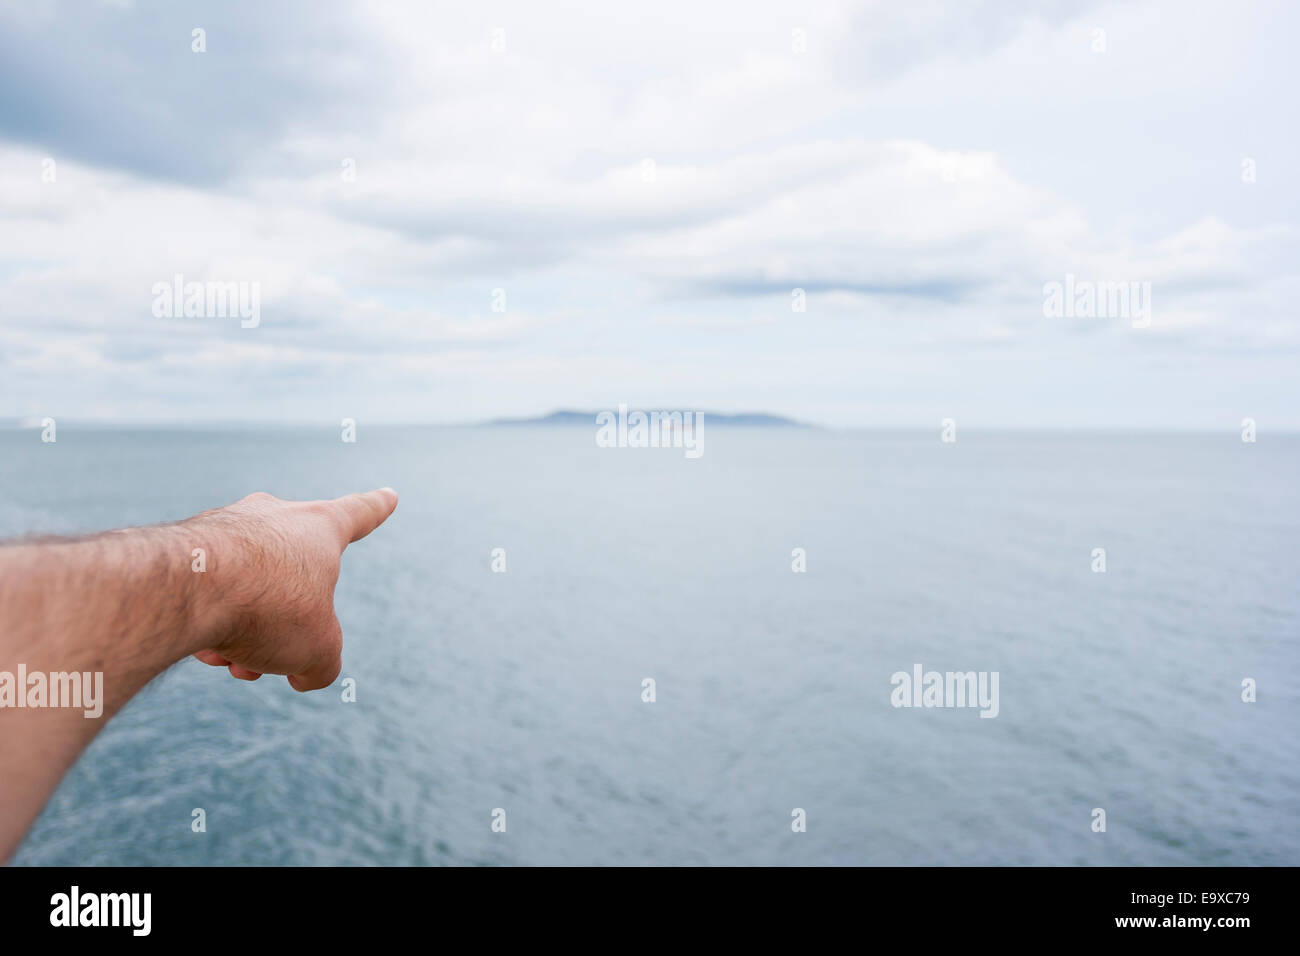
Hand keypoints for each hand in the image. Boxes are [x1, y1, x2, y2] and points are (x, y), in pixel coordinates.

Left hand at [189, 489, 397, 690]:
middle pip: (293, 572)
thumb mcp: (317, 650)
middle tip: (278, 655)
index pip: (359, 514)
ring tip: (234, 661)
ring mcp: (226, 526)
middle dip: (288, 618)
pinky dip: (211, 621)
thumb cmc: (268, 607)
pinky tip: (202, 648)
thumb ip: (321, 663)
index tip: (388, 495)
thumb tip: (304, 673)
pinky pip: (209, 590)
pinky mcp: (185, 546)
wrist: (185, 590)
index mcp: (319, 527)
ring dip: (246, 630)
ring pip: (247, 588)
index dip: (377, 508)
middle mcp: (274, 516)